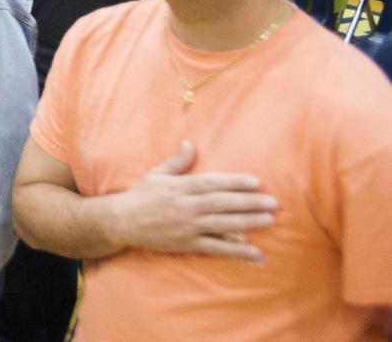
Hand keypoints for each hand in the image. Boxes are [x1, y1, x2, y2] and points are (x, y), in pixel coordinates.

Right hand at [104, 141, 276, 262]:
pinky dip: (236, 251)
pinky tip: (255, 252)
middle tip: (274, 202)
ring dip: (248, 223)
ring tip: (269, 220)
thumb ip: (177, 162)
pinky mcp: (187, 244)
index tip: (255, 182)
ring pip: (222, 224)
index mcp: (179, 187)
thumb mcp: (156, 174)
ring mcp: (187, 227)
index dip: (234, 182)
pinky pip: (216, 248)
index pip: (211, 183)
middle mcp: (185, 206)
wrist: (122, 221)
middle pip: (222, 204)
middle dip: (249, 202)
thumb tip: (190, 144)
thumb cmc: (140, 195)